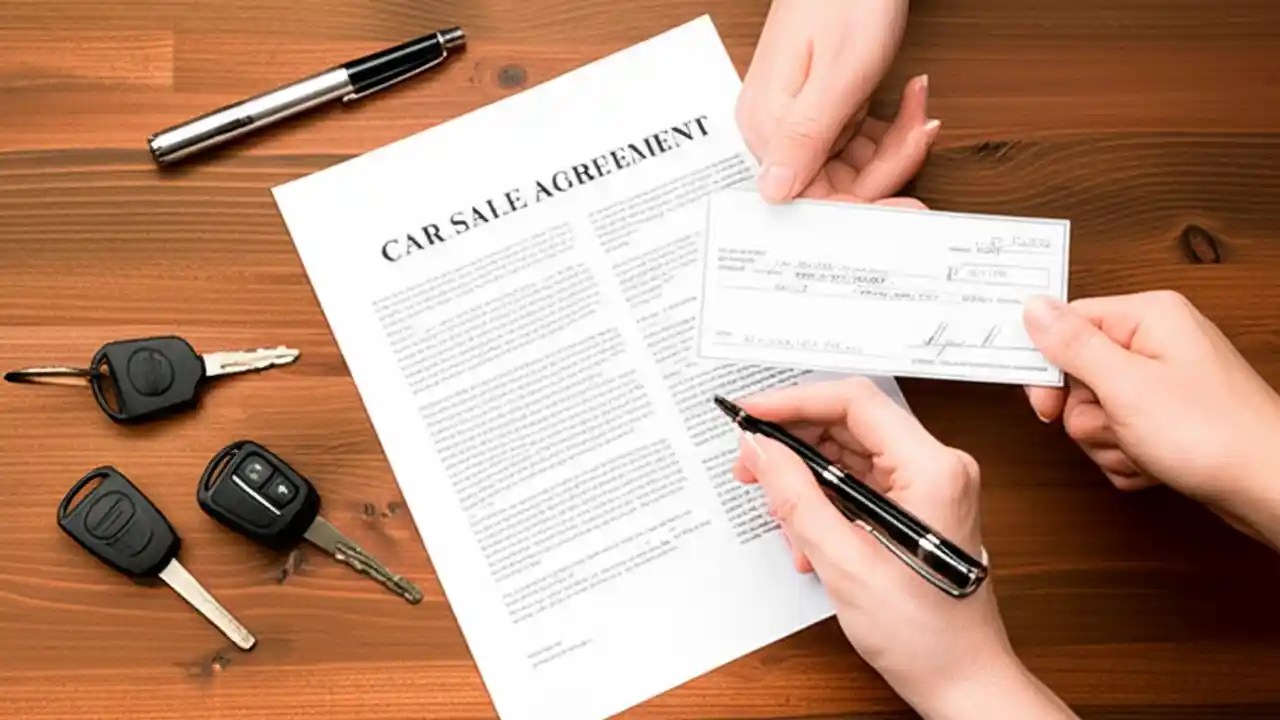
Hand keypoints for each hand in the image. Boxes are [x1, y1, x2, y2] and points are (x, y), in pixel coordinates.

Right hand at [732, 378, 1073, 718]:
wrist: (962, 680)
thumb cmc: (926, 634)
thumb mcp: (845, 562)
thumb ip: (796, 497)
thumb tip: (761, 450)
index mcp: (933, 468)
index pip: (855, 402)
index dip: (795, 402)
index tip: (752, 415)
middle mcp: (937, 467)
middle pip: (849, 425)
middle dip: (794, 446)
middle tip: (751, 467)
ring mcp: (928, 487)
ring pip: (849, 456)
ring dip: (806, 483)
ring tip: (786, 522)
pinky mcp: (916, 507)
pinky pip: (859, 485)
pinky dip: (825, 505)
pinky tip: (808, 540)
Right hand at [736, 0, 938, 203]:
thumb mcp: (838, 73)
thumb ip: (806, 137)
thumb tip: (773, 193)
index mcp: (769, 123)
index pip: (813, 196)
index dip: (865, 205)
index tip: (908, 209)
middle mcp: (778, 126)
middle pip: (838, 184)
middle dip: (890, 164)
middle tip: (922, 130)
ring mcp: (800, 117)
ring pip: (854, 165)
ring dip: (895, 143)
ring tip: (919, 108)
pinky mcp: (821, 107)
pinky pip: (857, 142)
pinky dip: (889, 127)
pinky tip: (908, 101)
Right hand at [1023, 292, 1279, 545]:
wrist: (1269, 488)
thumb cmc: (1215, 435)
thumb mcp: (1126, 385)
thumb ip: (1072, 344)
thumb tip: (1034, 306)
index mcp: (1149, 318)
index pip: (1068, 324)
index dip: (1049, 367)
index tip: (1047, 403)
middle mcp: (1157, 344)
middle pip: (1077, 376)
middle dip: (1089, 416)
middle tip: (1117, 425)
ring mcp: (1162, 384)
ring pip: (1093, 414)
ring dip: (1109, 442)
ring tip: (1145, 448)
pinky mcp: (1165, 419)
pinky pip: (1117, 437)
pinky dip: (1127, 457)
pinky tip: (1154, 462)